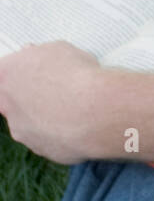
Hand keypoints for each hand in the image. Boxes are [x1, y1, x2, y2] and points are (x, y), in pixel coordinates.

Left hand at [0, 41, 106, 162]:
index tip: (36, 70)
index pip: (4, 75)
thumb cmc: (77, 75)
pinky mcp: (44, 151)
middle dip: (34, 96)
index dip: (22, 73)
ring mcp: (24, 133)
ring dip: (49, 116)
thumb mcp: (58, 49)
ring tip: (77, 107)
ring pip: (33, 123)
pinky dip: (64, 132)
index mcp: (4, 77)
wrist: (96, 110)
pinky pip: (52, 139)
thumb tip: (40, 59)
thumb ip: (41, 56)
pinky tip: (82, 122)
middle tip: (58, 89)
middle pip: (15, 101)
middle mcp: (8, 108)